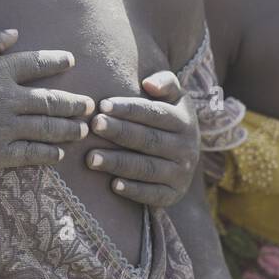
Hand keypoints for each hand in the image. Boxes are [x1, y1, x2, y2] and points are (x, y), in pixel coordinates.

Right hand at [0, 28, 94, 169]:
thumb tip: (15, 34)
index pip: (36, 64)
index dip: (55, 62)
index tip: (71, 62)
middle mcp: (7, 98)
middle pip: (49, 100)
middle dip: (73, 103)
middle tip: (89, 105)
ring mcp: (3, 127)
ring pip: (45, 128)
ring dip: (67, 129)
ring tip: (82, 130)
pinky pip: (28, 154)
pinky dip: (46, 154)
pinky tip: (58, 154)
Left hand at [85, 70, 199, 205]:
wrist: (186, 157)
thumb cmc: (169, 119)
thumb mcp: (175, 98)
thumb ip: (166, 83)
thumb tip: (149, 84)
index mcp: (184, 122)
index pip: (155, 114)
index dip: (130, 109)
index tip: (103, 105)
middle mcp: (186, 148)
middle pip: (149, 140)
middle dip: (120, 132)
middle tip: (94, 125)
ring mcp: (180, 174)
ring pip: (146, 168)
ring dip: (118, 163)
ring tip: (91, 157)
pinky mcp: (172, 195)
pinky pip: (152, 195)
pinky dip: (133, 190)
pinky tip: (113, 185)